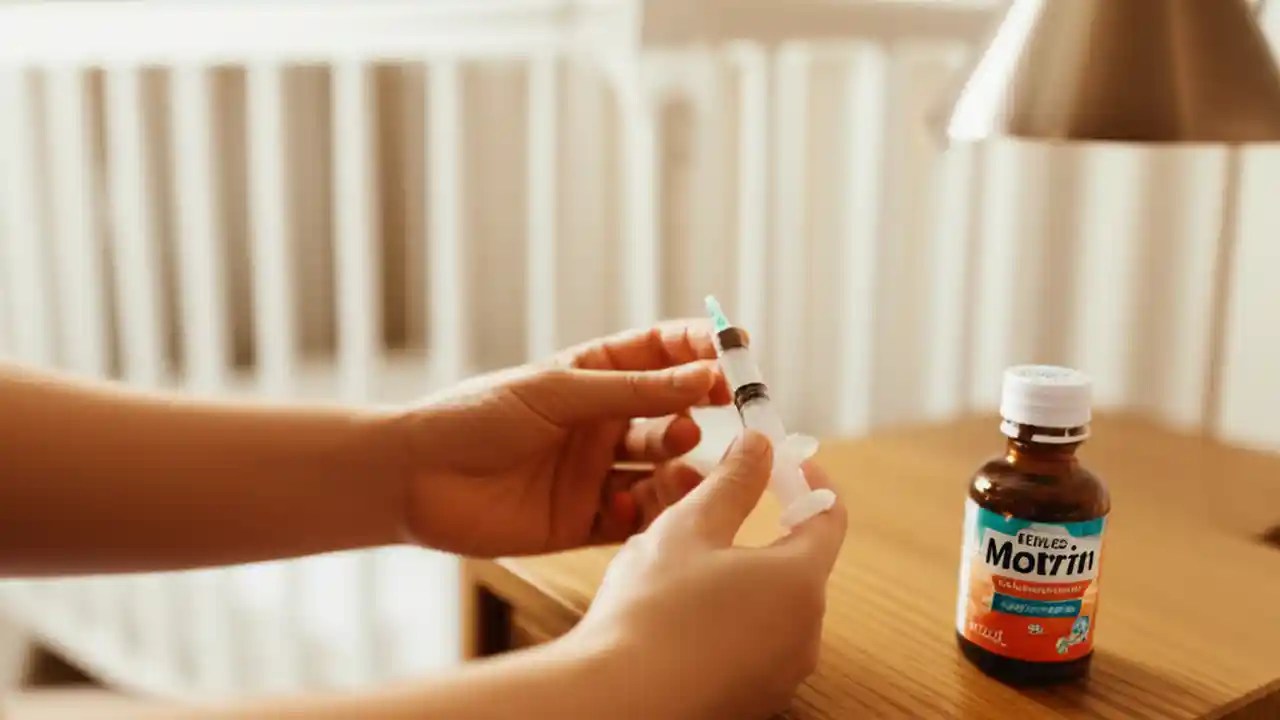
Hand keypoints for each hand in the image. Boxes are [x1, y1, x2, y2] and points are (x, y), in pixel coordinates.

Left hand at [392, 321, 731, 556]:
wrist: (415, 479)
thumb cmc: (477, 417)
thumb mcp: (559, 393)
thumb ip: (633, 390)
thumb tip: (704, 376)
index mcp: (590, 377)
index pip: (658, 354)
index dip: (698, 349)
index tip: (736, 346)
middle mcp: (599, 424)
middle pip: (670, 411)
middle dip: (701, 407)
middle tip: (730, 407)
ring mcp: (594, 472)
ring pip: (660, 467)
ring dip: (680, 460)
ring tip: (682, 453)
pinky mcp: (584, 520)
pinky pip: (636, 517)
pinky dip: (649, 512)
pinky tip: (640, 505)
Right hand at [567, 431, 847, 718]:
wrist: (616, 703)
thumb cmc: (651, 609)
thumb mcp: (689, 526)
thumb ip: (733, 480)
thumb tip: (759, 446)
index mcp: (800, 581)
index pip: (828, 515)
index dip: (808, 479)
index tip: (783, 460)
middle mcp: (805, 632)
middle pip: (793, 561)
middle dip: (755, 526)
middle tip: (706, 504)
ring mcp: (780, 673)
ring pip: (766, 603)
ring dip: (734, 573)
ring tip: (676, 559)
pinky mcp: (752, 699)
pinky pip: (749, 643)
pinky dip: (724, 617)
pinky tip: (673, 612)